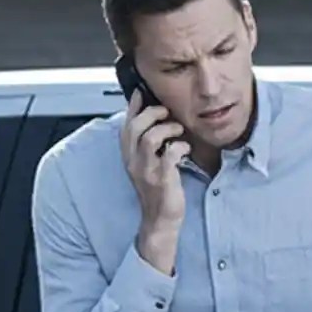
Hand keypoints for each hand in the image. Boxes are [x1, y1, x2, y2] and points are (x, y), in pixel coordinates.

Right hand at [121, 89, 188, 229]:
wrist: (160, 219)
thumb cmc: (157, 190)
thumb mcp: (146, 164)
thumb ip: (146, 143)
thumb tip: (152, 121)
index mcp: (129, 156)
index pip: (126, 125)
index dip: (133, 107)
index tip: (142, 92)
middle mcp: (134, 162)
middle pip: (135, 127)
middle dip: (153, 113)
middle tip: (167, 112)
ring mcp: (146, 171)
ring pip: (149, 138)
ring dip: (168, 129)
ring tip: (179, 130)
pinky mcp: (162, 179)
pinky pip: (169, 154)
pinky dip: (180, 146)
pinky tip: (186, 149)